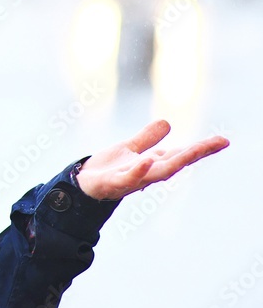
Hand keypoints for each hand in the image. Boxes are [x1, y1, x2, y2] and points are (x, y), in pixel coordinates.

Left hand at [75, 120, 228, 199]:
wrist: (82, 184)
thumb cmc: (107, 169)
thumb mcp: (128, 148)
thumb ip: (147, 138)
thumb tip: (167, 123)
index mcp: (153, 163)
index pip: (181, 153)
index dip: (202, 147)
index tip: (224, 140)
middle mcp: (148, 172)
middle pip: (177, 162)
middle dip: (198, 152)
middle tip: (220, 143)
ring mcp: (133, 179)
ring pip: (159, 172)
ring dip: (176, 161)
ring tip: (193, 151)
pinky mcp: (115, 182)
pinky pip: (129, 177)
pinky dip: (139, 170)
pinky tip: (147, 160)